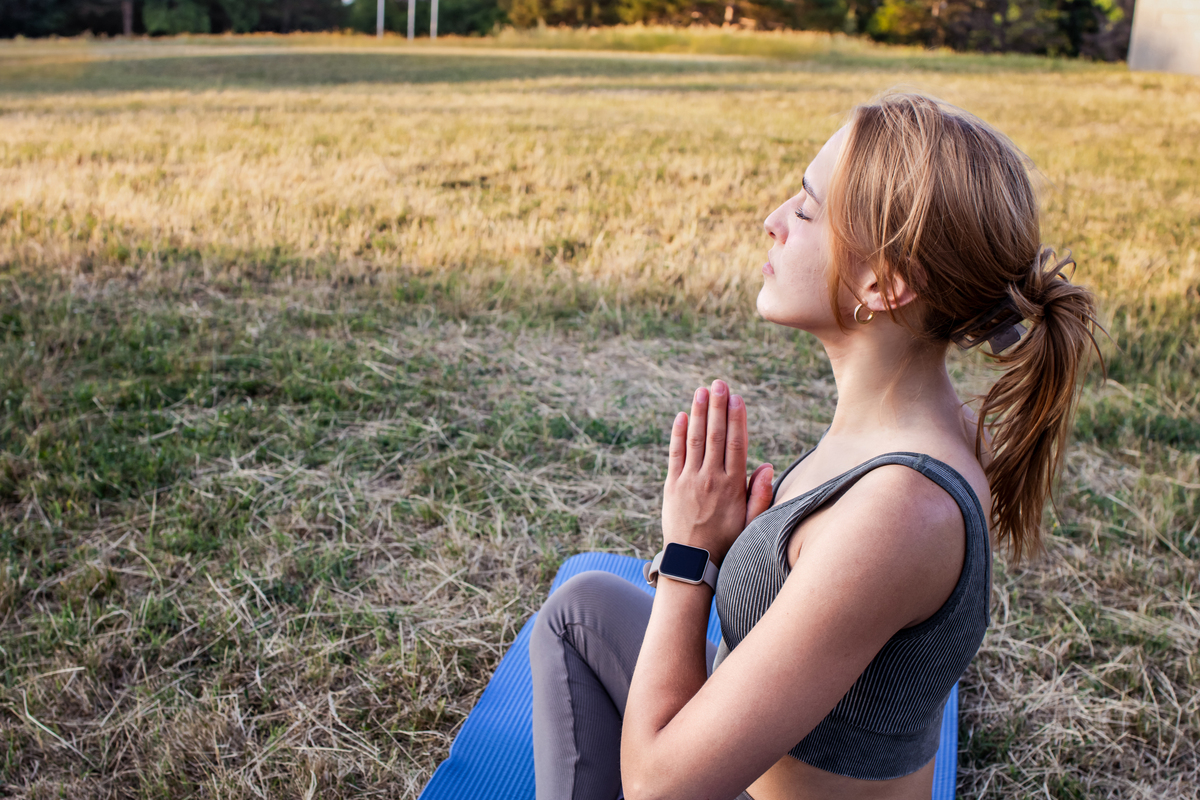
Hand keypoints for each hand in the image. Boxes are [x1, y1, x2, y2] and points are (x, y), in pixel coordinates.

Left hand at [662, 380, 774, 566]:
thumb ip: (760, 494)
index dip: (735, 419)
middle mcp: (710, 479)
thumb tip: (766, 466)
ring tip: (701, 391)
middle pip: (714, 435)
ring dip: (697, 413)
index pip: (735, 444)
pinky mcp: (671, 485)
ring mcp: (689, 480)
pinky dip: (677, 434)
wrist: (692, 561)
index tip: (736, 398)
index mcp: (732, 486)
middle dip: (717, 407)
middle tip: (718, 383)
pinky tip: (681, 416)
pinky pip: (675, 454)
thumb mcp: (752, 522)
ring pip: (694, 440)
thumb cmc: (726, 541)